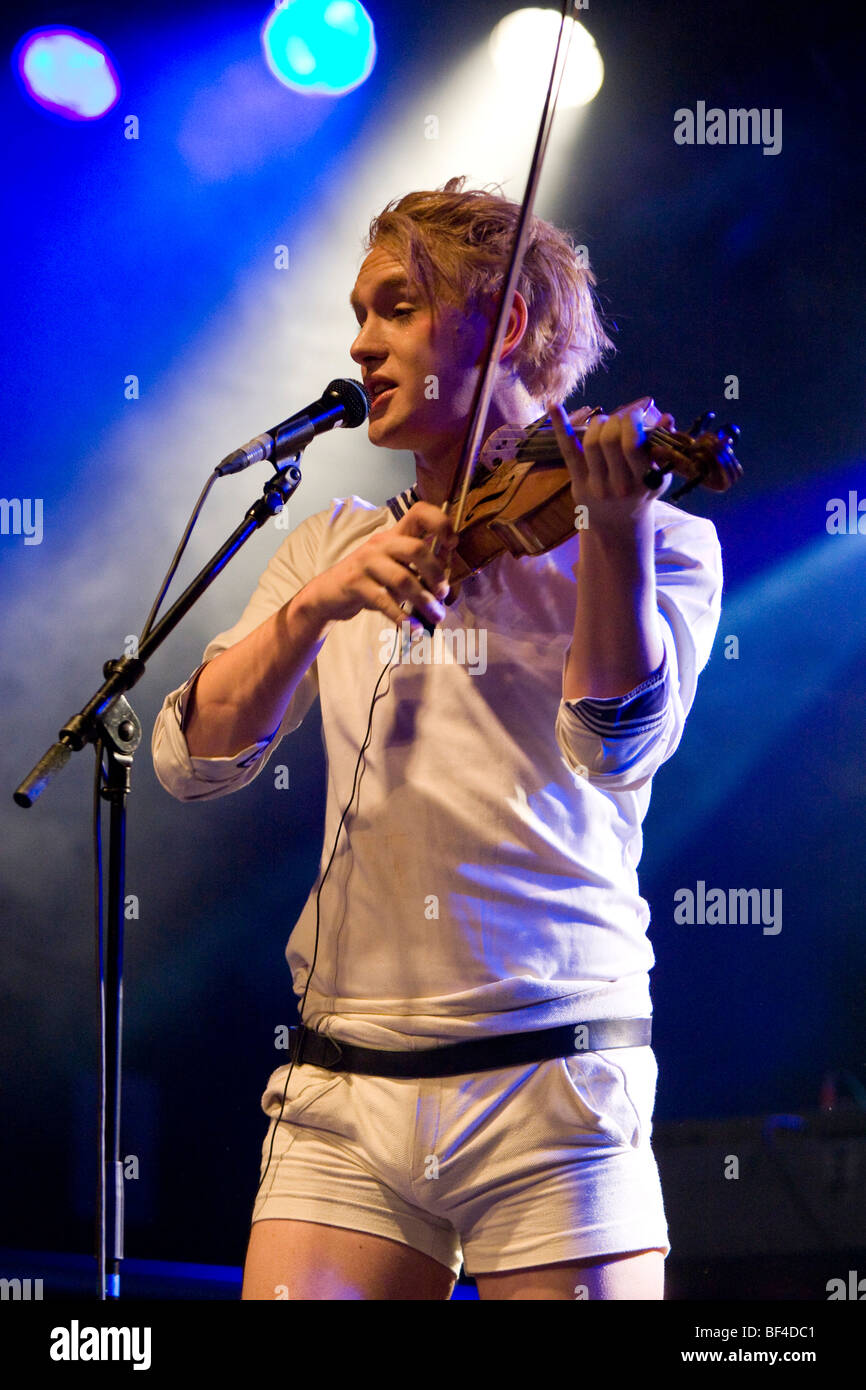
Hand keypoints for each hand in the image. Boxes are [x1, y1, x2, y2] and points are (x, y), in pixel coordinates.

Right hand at [303, 501, 457, 627]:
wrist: (328, 593)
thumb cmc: (370, 580)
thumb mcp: (395, 567)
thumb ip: (419, 568)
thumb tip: (447, 578)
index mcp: (395, 535)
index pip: (420, 513)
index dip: (441, 523)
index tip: (452, 544)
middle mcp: (381, 543)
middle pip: (417, 549)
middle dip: (436, 574)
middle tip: (443, 593)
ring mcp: (366, 562)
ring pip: (403, 579)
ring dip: (424, 601)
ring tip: (435, 616)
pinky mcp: (355, 583)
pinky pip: (384, 601)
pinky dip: (402, 617)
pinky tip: (413, 628)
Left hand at [547, 396, 675, 533]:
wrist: (617, 525)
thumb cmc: (641, 492)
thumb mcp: (659, 474)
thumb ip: (663, 446)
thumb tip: (667, 417)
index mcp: (643, 481)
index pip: (631, 444)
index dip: (631, 421)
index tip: (634, 414)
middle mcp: (618, 486)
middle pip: (609, 440)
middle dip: (615, 420)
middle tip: (620, 419)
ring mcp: (596, 486)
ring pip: (591, 443)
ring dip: (598, 423)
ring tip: (605, 423)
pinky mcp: (578, 483)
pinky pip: (568, 450)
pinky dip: (560, 425)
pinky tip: (554, 405)